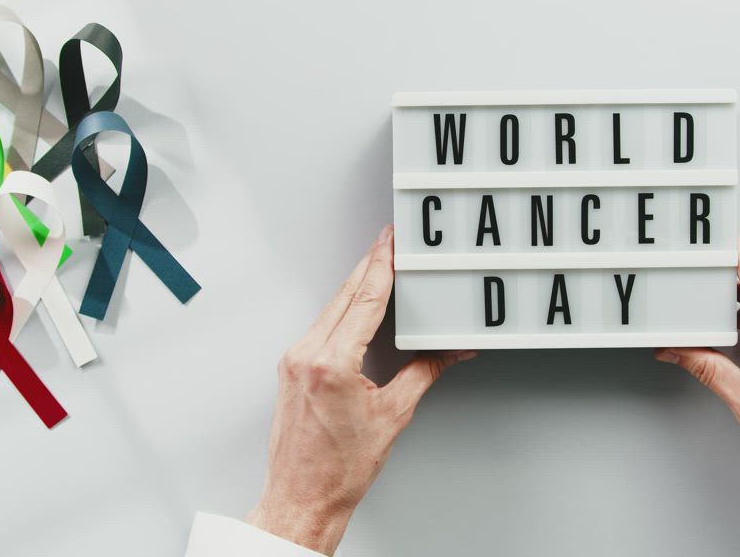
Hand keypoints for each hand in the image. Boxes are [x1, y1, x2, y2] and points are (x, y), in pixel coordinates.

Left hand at [246, 225, 475, 554]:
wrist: (302, 497)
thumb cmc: (338, 469)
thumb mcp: (392, 416)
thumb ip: (423, 373)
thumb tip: (449, 353)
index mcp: (331, 364)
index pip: (362, 302)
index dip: (381, 268)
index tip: (391, 243)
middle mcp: (306, 356)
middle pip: (343, 297)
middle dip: (368, 266)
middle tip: (387, 241)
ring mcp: (293, 361)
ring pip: (329, 308)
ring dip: (355, 285)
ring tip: (377, 265)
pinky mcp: (290, 368)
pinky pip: (320, 326)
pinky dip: (342, 309)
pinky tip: (355, 303)